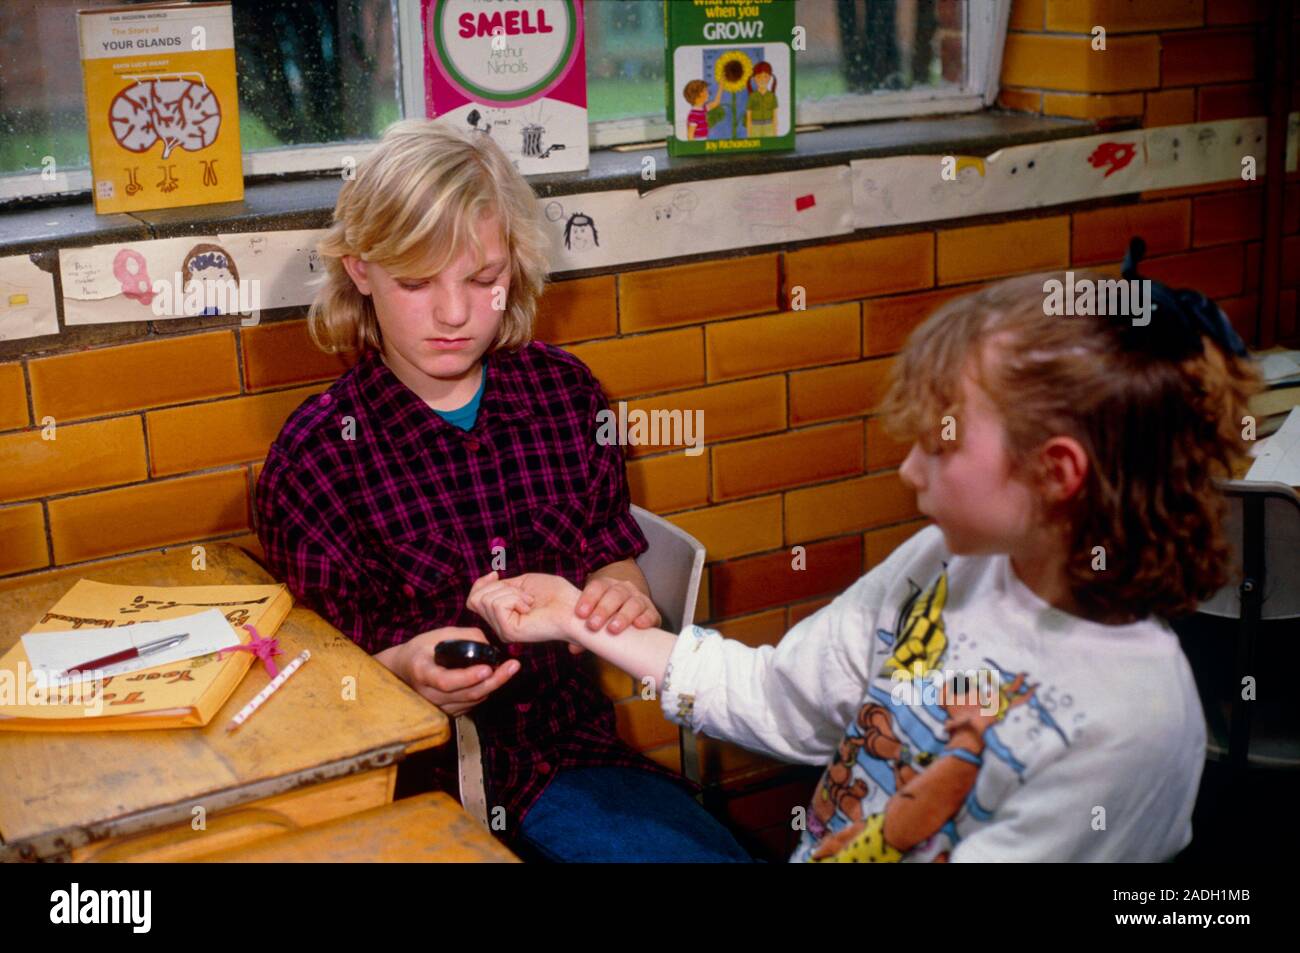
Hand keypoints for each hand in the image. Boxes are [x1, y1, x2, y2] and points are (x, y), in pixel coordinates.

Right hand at [394, 626, 519, 718]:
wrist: (404, 670)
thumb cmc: (422, 649)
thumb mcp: (438, 635)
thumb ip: (464, 637)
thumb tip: (489, 646)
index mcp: (422, 672)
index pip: (445, 681)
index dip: (467, 677)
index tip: (487, 668)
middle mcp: (429, 694)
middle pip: (466, 694)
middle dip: (493, 681)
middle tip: (512, 666)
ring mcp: (437, 706)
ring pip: (472, 701)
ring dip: (494, 686)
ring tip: (510, 669)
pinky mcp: (447, 712)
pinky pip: (471, 704)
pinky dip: (485, 691)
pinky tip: (495, 678)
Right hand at [468, 572, 584, 646]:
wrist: (573, 608)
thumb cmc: (555, 595)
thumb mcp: (522, 583)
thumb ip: (501, 585)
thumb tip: (487, 580)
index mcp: (502, 615)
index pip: (473, 599)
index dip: (480, 583)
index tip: (495, 574)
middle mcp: (500, 625)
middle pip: (476, 598)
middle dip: (501, 587)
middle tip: (525, 595)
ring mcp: (503, 630)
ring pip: (485, 600)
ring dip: (511, 592)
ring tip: (529, 601)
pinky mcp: (508, 632)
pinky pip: (497, 605)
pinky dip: (514, 598)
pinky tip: (529, 607)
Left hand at [575, 576, 659, 633]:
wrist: (631, 609)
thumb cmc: (607, 615)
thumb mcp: (595, 616)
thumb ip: (583, 631)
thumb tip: (574, 649)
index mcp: (606, 586)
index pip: (597, 587)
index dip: (588, 598)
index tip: (580, 613)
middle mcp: (624, 589)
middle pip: (615, 594)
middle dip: (603, 609)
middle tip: (593, 625)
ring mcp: (639, 599)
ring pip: (633, 603)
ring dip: (623, 616)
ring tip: (613, 629)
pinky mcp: (652, 613)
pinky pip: (650, 613)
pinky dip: (645, 619)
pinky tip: (639, 625)